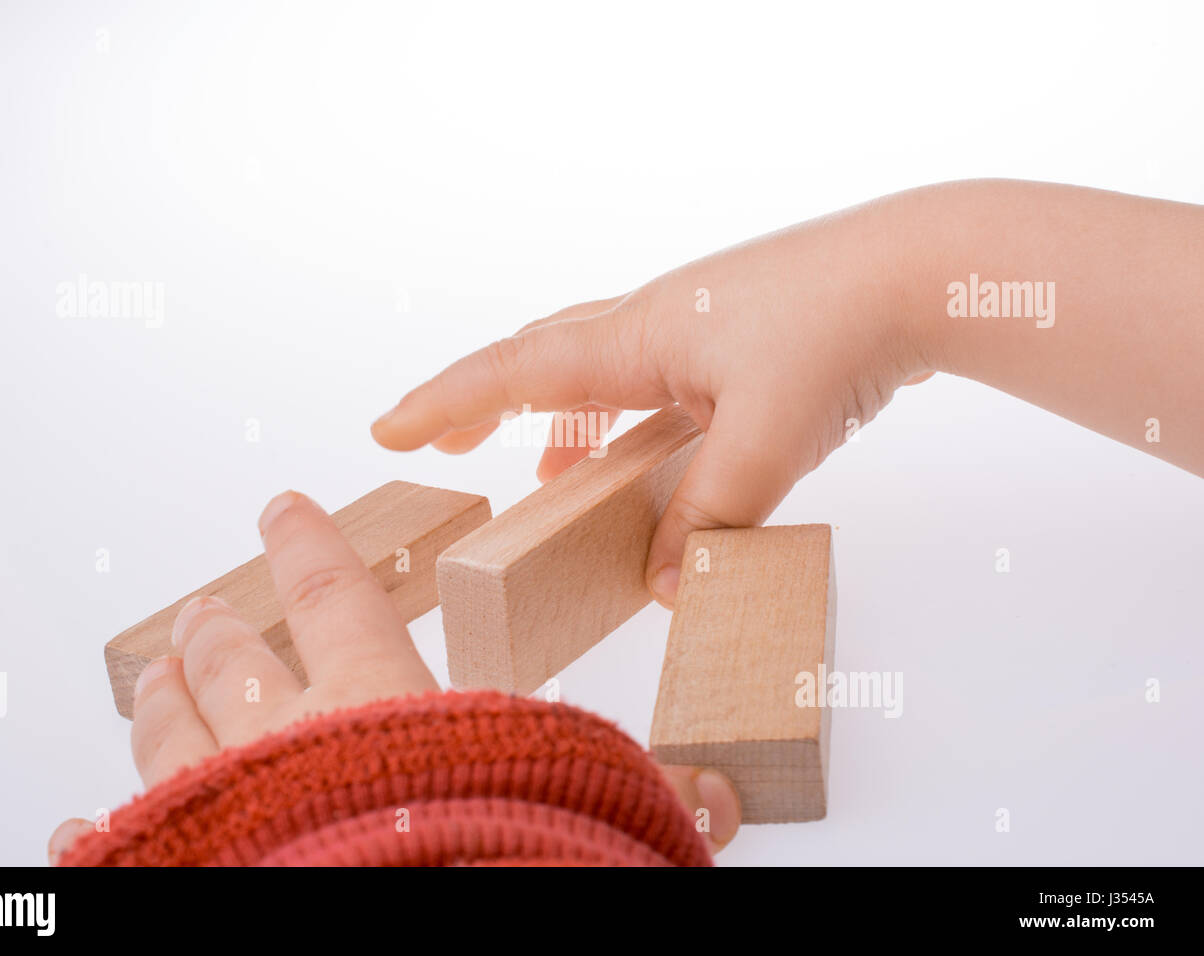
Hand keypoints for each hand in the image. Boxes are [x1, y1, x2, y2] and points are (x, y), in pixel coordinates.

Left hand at [50, 491, 740, 861]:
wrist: (388, 944)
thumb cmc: (476, 868)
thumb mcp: (571, 819)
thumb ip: (634, 800)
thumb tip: (720, 797)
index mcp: (378, 711)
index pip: (336, 598)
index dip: (306, 546)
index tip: (283, 506)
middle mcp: (283, 747)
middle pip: (235, 666)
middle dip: (219, 631)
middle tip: (202, 609)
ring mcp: (215, 815)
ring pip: (167, 738)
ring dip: (158, 702)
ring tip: (153, 674)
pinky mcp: (176, 879)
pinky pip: (119, 848)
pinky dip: (100, 829)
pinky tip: (81, 818)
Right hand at [370, 195, 931, 605]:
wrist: (919, 272)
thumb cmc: (837, 331)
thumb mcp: (763, 444)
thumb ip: (707, 520)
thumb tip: (666, 587)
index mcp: (636, 336)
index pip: (514, 370)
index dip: (446, 403)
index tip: (388, 430)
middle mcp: (651, 322)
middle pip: (539, 358)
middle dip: (480, 401)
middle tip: (439, 442)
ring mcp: (693, 326)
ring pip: (596, 370)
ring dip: (557, 419)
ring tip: (543, 476)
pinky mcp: (732, 339)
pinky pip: (648, 380)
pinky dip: (622, 420)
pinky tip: (648, 458)